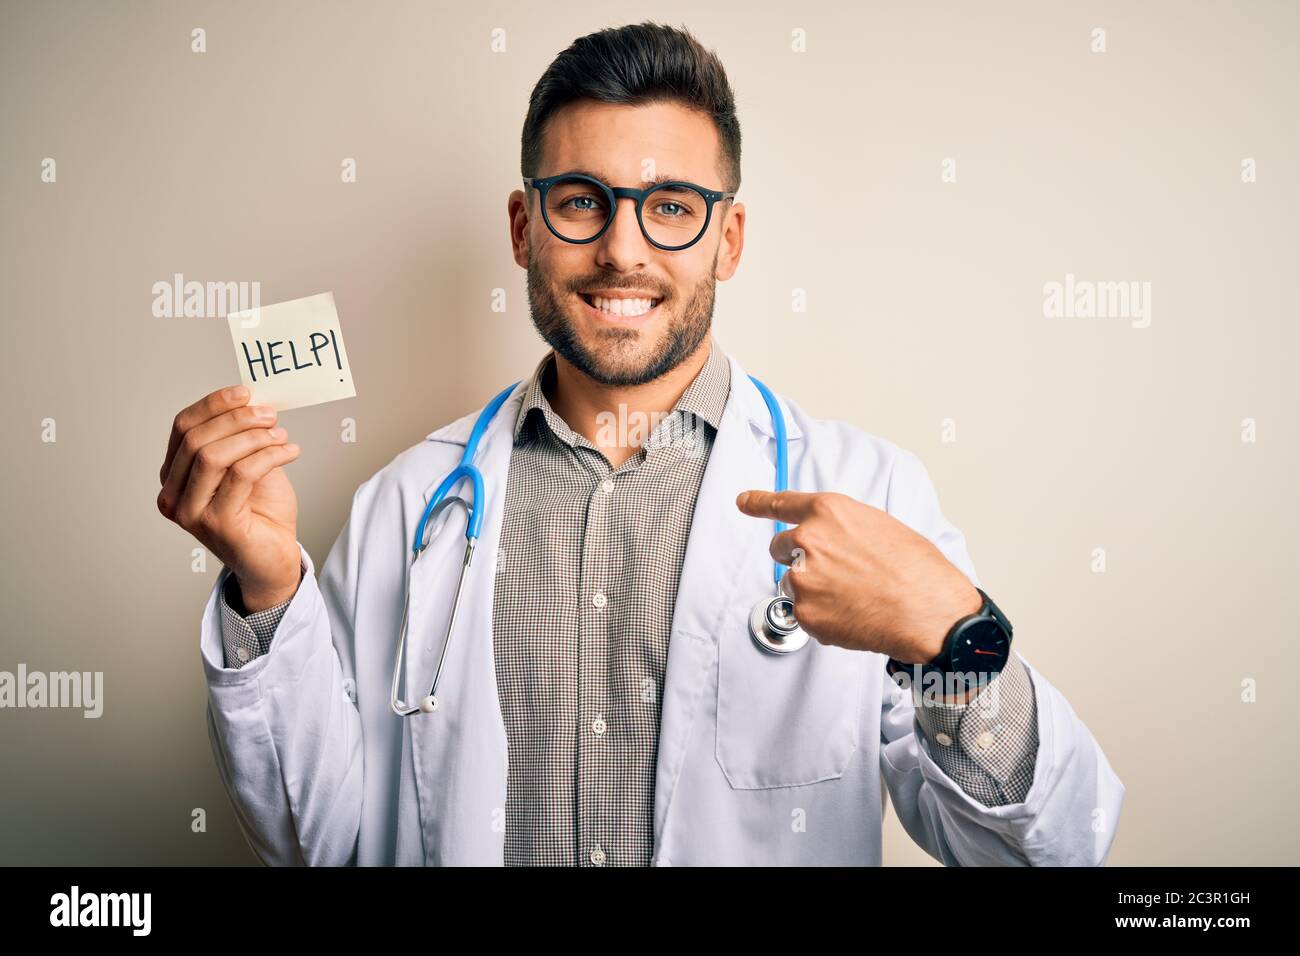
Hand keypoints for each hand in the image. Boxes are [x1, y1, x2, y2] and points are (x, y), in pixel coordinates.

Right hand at [157, 385, 301, 610]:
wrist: (274, 559)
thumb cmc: (260, 513)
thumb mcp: (248, 465)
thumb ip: (241, 438)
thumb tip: (253, 401)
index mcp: (174, 476)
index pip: (183, 427)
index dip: (213, 405)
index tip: (246, 392)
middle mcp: (173, 495)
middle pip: (196, 439)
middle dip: (236, 419)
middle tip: (270, 415)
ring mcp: (192, 513)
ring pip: (213, 455)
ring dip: (253, 437)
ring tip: (281, 435)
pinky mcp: (218, 524)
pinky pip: (241, 475)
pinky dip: (269, 456)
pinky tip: (290, 451)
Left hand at [736, 490, 981, 663]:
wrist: (930, 612)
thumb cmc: (917, 571)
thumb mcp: (881, 527)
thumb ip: (845, 528)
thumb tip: (835, 540)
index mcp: (829, 512)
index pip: (782, 503)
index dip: (759, 502)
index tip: (744, 502)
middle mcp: (808, 540)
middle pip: (780, 546)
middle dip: (799, 557)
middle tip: (833, 572)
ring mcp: (803, 578)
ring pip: (792, 583)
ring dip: (813, 589)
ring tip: (852, 597)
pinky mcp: (805, 613)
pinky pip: (804, 613)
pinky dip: (823, 617)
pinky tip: (852, 614)